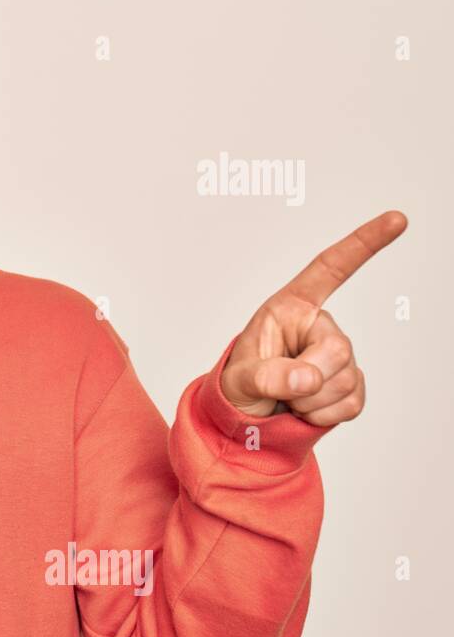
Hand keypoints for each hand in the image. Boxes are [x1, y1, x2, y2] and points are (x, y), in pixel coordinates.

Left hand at [219, 210, 407, 425]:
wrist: (248, 417)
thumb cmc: (239, 385)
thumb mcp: (238, 378)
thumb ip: (266, 375)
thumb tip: (306, 378)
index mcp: (290, 309)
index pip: (330, 270)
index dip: (363, 243)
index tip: (396, 219)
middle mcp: (319, 327)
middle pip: (338, 349)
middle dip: (309, 378)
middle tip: (280, 388)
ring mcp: (338, 356)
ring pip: (345, 380)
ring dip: (310, 401)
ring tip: (286, 398)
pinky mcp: (351, 385)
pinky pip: (352, 403)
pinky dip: (324, 415)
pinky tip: (304, 409)